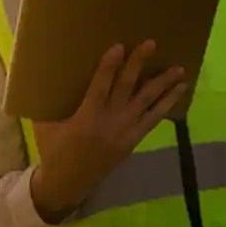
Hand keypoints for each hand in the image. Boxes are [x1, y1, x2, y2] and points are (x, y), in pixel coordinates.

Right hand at [29, 40, 186, 222]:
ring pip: (147, 104)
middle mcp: (109, 124)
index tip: (119, 46)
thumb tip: (55, 70)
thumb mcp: (46, 125)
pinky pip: (154, 120)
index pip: (100, 88)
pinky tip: (179, 91)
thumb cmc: (53, 149)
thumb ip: (54, 101)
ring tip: (179, 69)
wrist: (68, 183)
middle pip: (127, 89)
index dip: (109, 67)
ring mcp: (125, 133)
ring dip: (164, 85)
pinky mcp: (133, 140)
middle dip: (138, 65)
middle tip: (151, 43)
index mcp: (85, 120)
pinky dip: (167, 104)